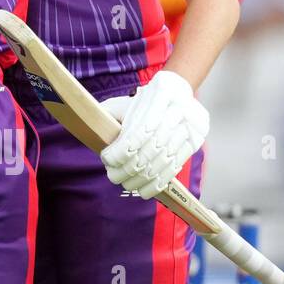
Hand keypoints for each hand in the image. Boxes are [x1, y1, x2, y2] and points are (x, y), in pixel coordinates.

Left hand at [99, 71, 208, 198]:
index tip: (106, 158)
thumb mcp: (122, 102)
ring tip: (125, 184)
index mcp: (160, 94)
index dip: (121, 151)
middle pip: (150, 149)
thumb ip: (106, 115)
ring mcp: (191, 126)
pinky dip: (157, 183)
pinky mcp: (195, 142)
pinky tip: (143, 190)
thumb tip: (89, 129)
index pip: (138, 132)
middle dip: (128, 168)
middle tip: (112, 176)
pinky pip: (175, 168)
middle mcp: (179, 109)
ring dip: (141, 179)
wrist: (176, 93)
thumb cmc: (142, 102)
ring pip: (162, 161)